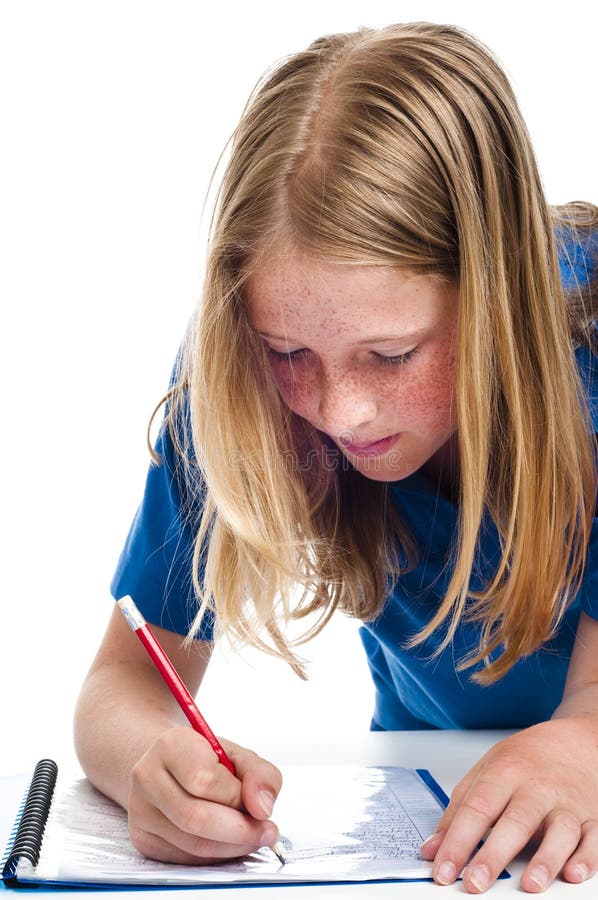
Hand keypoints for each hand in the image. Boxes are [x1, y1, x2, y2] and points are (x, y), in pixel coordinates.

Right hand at [127, 726, 281, 863]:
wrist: (166, 765)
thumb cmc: (204, 758)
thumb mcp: (237, 754)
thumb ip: (260, 774)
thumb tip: (262, 807)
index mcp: (171, 745)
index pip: (206, 781)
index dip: (239, 798)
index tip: (260, 807)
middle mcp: (148, 776)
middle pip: (196, 819)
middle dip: (240, 832)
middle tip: (266, 832)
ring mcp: (140, 810)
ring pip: (192, 845)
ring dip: (231, 847)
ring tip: (251, 837)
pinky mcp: (143, 838)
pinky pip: (185, 858)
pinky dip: (214, 856)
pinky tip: (227, 842)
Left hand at [420, 718, 597, 891]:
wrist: (576, 742)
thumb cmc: (527, 759)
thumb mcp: (487, 771)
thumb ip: (459, 809)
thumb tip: (433, 848)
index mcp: (505, 773)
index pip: (476, 808)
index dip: (458, 841)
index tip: (443, 870)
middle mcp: (537, 788)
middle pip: (515, 821)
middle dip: (493, 855)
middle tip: (475, 884)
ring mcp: (567, 804)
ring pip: (559, 832)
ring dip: (545, 860)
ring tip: (529, 885)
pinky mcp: (592, 819)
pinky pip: (593, 840)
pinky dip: (586, 859)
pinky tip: (573, 874)